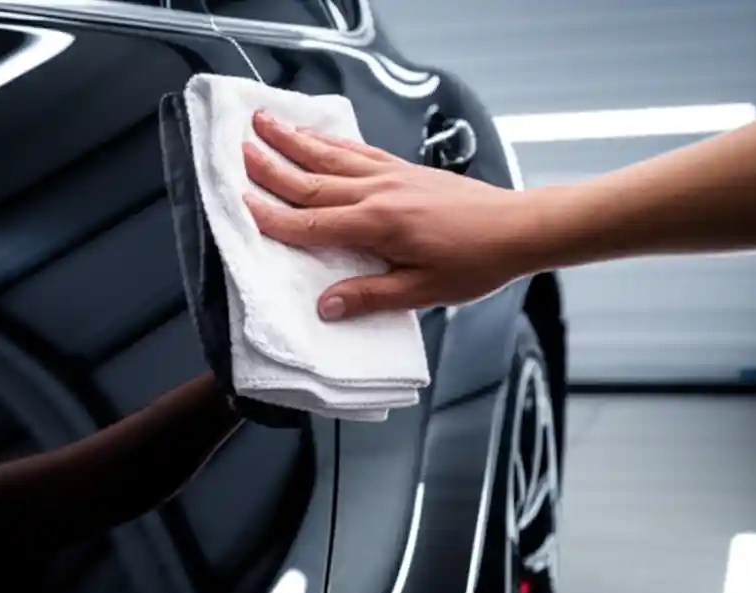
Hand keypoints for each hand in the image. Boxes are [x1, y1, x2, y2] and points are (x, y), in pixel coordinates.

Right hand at [243, 110, 547, 319]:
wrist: (518, 228)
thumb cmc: (476, 262)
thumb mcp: (423, 291)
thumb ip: (370, 296)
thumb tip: (325, 306)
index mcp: (378, 225)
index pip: (311, 224)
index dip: (272, 218)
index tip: (241, 205)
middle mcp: (379, 193)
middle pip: (311, 180)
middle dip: (271, 166)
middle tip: (237, 151)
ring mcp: (391, 175)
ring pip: (330, 156)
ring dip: (294, 140)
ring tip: (263, 123)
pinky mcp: (404, 169)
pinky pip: (358, 150)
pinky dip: (331, 141)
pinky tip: (315, 135)